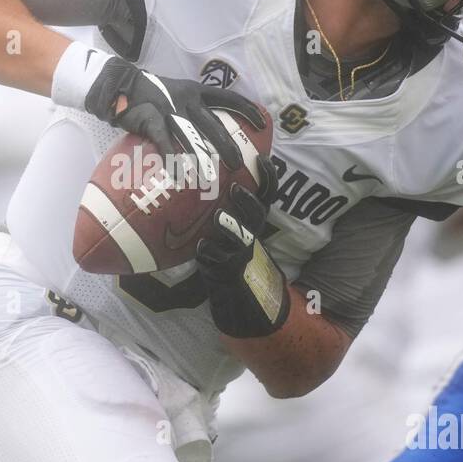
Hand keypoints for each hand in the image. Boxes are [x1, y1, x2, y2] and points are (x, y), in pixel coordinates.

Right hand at [85, 57, 264, 169]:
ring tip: (211, 177)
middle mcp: (186, 99)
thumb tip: (211, 131)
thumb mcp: (177, 94)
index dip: (246, 110)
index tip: (261, 124)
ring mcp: (169, 109)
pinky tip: (179, 175)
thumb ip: (193, 109)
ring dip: (203, 158)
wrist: (119, 85)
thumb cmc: (150, 95)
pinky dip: (173, 159)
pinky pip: (165, 142)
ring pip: (192, 137)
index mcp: (195, 91)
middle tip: (238, 165)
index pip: (227, 98)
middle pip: (213, 125)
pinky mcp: (151, 119)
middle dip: (227, 146)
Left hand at [196, 156, 288, 337]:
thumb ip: (217, 209)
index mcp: (252, 224)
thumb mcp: (225, 232)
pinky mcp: (227, 275)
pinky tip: (201, 247)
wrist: (238, 302)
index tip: (264, 159)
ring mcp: (240, 257)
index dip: (268, 179)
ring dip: (232, 227)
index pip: (265, 197)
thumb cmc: (225, 258)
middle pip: (256, 216)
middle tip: (235, 187)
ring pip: (241, 239)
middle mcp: (250, 238)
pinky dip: (209, 254)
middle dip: (248, 202)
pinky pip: (219, 263)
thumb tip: (194, 177)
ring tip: (219, 217)